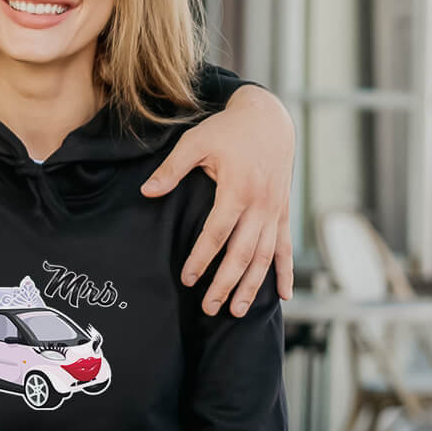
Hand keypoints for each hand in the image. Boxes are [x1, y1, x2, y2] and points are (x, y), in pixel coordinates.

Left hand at [142, 85, 294, 314]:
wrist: (268, 119)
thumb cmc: (227, 131)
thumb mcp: (195, 142)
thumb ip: (171, 169)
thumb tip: (146, 192)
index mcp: (238, 189)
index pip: (217, 233)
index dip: (202, 258)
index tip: (187, 278)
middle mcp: (261, 205)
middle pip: (242, 253)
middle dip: (226, 283)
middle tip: (210, 308)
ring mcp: (275, 210)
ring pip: (265, 256)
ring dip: (252, 286)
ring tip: (238, 311)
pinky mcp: (283, 212)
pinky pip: (285, 247)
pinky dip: (285, 272)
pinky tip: (282, 296)